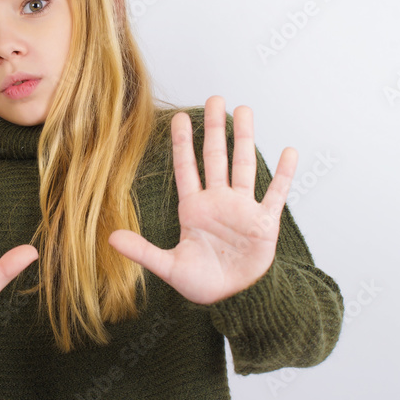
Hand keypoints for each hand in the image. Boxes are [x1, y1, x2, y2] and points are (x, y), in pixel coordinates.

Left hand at [108, 96, 297, 304]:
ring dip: (244, 139)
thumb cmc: (201, 284)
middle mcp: (218, 202)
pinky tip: (289, 151)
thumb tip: (110, 239)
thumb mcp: (168, 267)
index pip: (186, 168)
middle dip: (214, 128)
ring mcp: (242, 209)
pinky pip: (275, 194)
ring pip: (244, 166)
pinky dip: (283, 174)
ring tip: (244, 111)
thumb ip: (142, 251)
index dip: (182, 143)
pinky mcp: (264, 223)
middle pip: (215, 157)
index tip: (178, 117)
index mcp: (194, 209)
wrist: (234, 300)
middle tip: (214, 98)